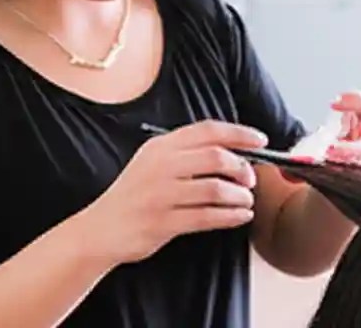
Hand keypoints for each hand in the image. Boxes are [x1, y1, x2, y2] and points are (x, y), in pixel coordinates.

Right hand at [77, 120, 268, 266]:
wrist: (100, 229)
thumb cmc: (135, 195)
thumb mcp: (153, 162)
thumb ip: (187, 153)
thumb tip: (236, 150)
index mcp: (161, 146)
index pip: (208, 130)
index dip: (239, 133)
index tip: (260, 141)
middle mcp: (161, 166)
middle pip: (216, 157)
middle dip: (242, 167)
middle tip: (251, 178)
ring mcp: (161, 194)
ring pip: (216, 189)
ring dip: (239, 195)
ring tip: (246, 200)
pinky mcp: (163, 222)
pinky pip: (208, 216)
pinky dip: (231, 216)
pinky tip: (240, 216)